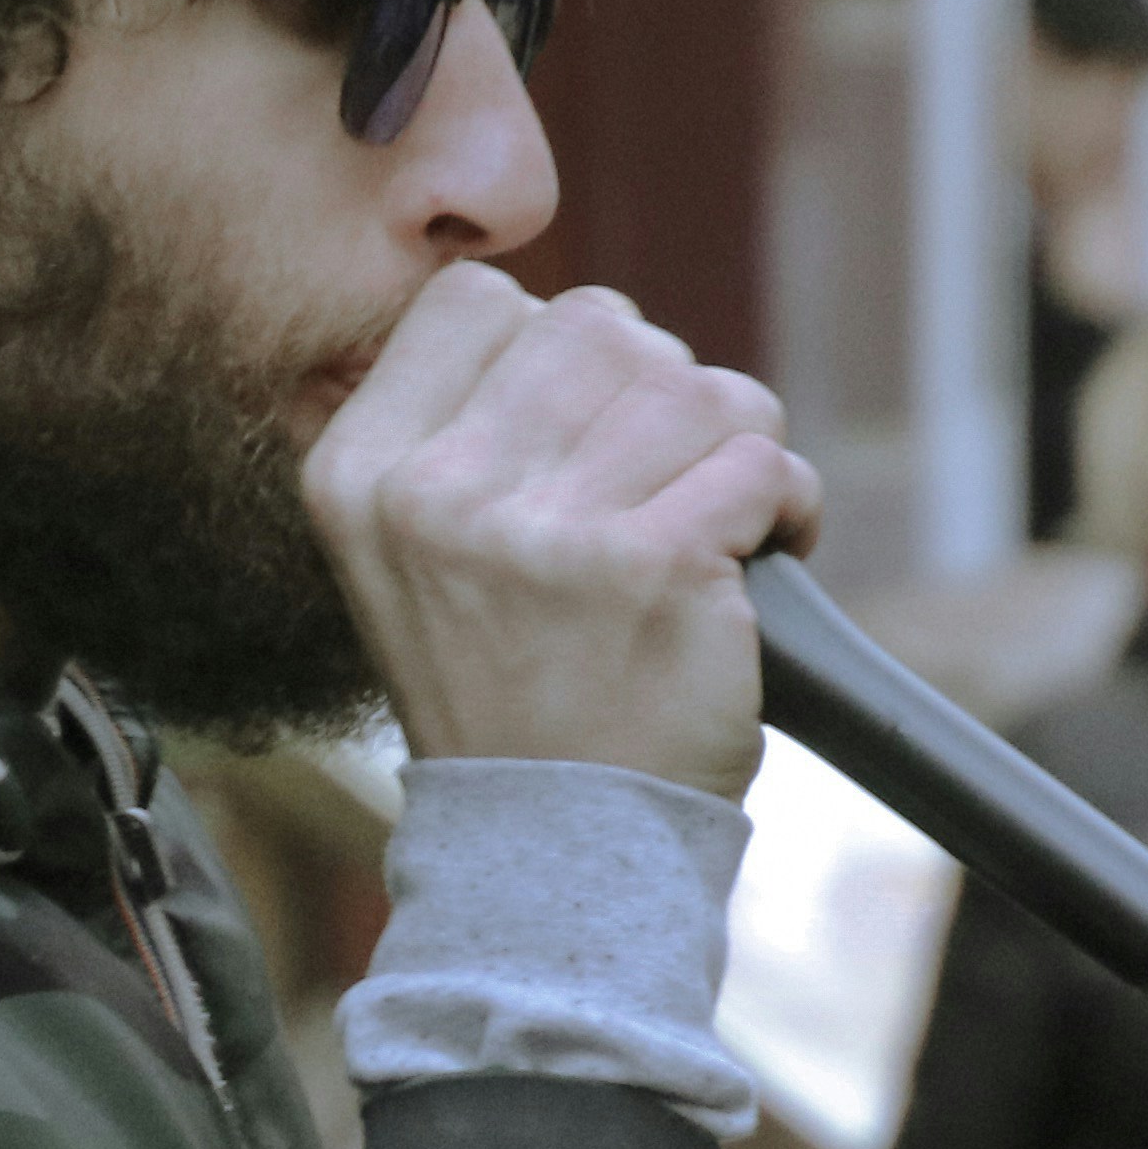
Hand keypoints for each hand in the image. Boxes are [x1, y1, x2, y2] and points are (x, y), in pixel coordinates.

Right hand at [306, 266, 819, 791]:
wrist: (553, 848)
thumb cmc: (505, 689)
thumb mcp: (413, 556)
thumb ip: (461, 428)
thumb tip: (572, 325)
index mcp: (361, 475)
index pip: (473, 300)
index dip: (552, 349)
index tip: (578, 431)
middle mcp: (438, 493)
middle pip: (598, 328)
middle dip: (656, 394)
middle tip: (660, 480)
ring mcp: (545, 531)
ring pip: (694, 385)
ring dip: (732, 444)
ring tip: (716, 519)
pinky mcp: (654, 567)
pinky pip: (761, 461)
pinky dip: (786, 501)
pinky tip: (766, 549)